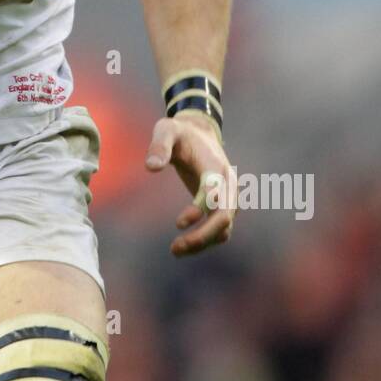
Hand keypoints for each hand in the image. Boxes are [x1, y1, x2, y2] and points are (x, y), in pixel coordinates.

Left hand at [144, 111, 235, 256]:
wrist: (200, 133)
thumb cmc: (180, 132)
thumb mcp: (166, 129)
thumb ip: (159, 145)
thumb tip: (151, 168)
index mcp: (216, 166)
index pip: (214, 193)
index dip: (199, 210)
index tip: (178, 224)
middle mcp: (228, 184)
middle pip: (225, 216)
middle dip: (203, 236)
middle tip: (175, 248)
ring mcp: (229, 197)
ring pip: (224, 229)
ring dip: (203, 243)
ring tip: (175, 250)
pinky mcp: (223, 206)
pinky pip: (220, 231)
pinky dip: (205, 241)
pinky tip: (183, 246)